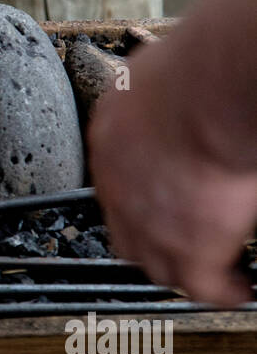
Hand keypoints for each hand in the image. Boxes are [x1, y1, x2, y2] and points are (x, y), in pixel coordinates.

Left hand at [88, 18, 256, 307]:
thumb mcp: (163, 67)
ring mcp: (146, 220)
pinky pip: (203, 284)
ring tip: (214, 271)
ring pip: (156, 262)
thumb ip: (165, 85)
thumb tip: (187, 78)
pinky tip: (241, 288)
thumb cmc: (204, 64)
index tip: (165, 193)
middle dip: (153, 237)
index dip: (144, 188)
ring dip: (184, 268)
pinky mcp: (186, 249)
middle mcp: (117, 179)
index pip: (118, 172)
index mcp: (112, 129)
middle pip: (125, 226)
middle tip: (186, 238)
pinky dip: (222, 290)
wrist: (215, 90)